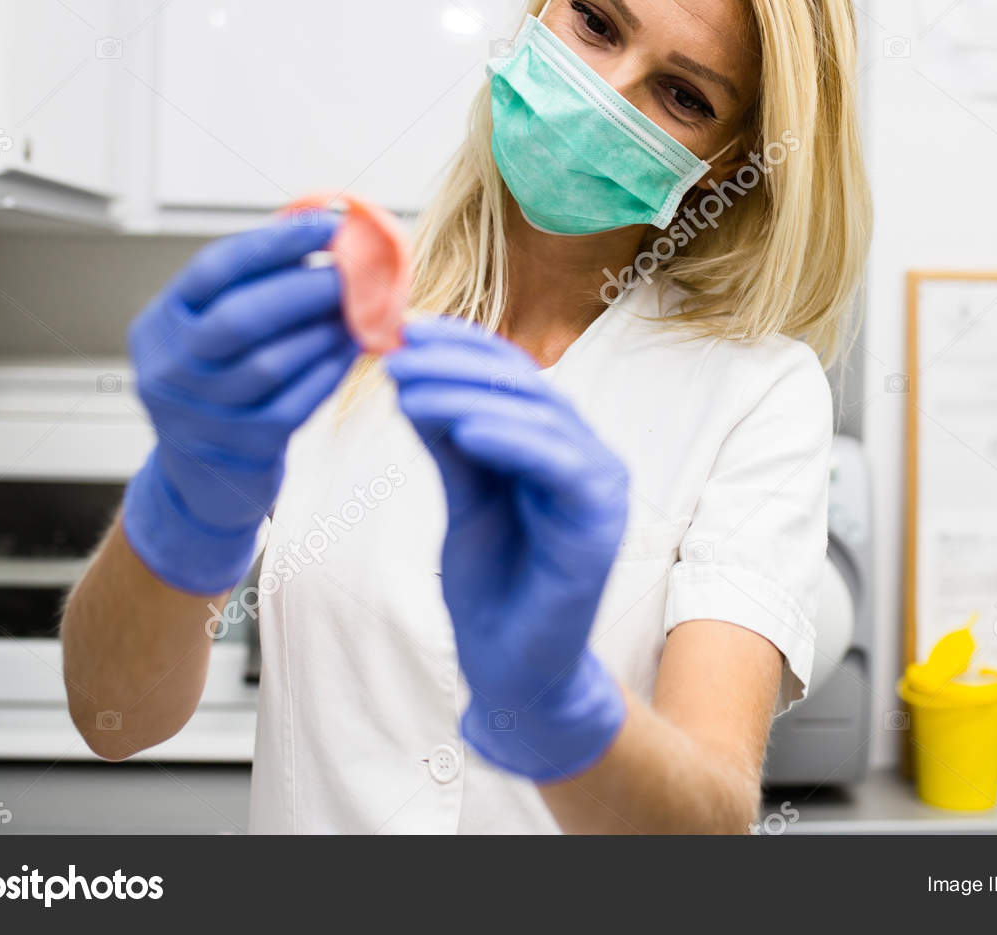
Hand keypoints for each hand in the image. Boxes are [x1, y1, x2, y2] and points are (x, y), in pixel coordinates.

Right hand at [121, 216, 358, 594]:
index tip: (330, 222)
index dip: (276, 242)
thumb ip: (258, 283)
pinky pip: (293, 405)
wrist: (204, 475)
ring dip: (326, 333)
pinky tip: (354, 352)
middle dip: (306, 289)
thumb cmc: (225, 379)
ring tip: (364, 312)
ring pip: (270, 364)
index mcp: (161, 322)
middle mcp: (167, 367)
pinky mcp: (234, 448)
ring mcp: (196, 414)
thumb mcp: (219, 328)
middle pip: (240, 318)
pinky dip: (329, 373)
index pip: (215, 269)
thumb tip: (326, 224)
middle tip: (356, 272)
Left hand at [385, 317, 630, 780]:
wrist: (511, 668)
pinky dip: (513, 441)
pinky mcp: (599, 525)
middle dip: (456, 363)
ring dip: (470, 394)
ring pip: (540, 417)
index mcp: (559, 443)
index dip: (460, 345)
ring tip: (409, 384)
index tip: (402, 328)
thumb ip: (448, 439)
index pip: (513, 374)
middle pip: (526, 385)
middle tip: (395, 349)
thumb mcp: (462, 495)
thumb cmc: (493, 585)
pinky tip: (463, 430)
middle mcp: (588, 456)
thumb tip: (410, 375)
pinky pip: (560, 467)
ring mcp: (601, 488)